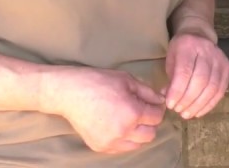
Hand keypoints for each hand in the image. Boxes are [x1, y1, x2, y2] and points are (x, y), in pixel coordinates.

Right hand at [40, 67, 166, 153]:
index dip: (157, 108)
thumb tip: (160, 100)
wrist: (69, 93)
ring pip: (137, 144)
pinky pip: (121, 148)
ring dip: (138, 133)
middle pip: (150, 134)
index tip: (153, 104)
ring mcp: (111, 141)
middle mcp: (124, 131)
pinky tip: (118, 126)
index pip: (157, 117)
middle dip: (150, 123)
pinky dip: (124, 139)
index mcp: (132, 112)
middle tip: (143, 112)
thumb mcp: (126, 80)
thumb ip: (147, 92)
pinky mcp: (100, 147)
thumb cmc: (97, 81)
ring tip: (130, 120)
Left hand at [163, 28, 228, 119]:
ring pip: (212, 87)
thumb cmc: (181, 50)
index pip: (185, 72)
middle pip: (200, 81)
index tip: (170, 104)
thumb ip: (171, 79)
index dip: (178, 91)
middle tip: (178, 111)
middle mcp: (207, 51)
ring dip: (199, 105)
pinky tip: (199, 112)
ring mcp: (220, 59)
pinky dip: (209, 104)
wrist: (199, 35)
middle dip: (188, 100)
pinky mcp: (228, 68)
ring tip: (187, 114)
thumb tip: (169, 100)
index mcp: (188, 46)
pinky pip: (220, 91)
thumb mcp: (171, 59)